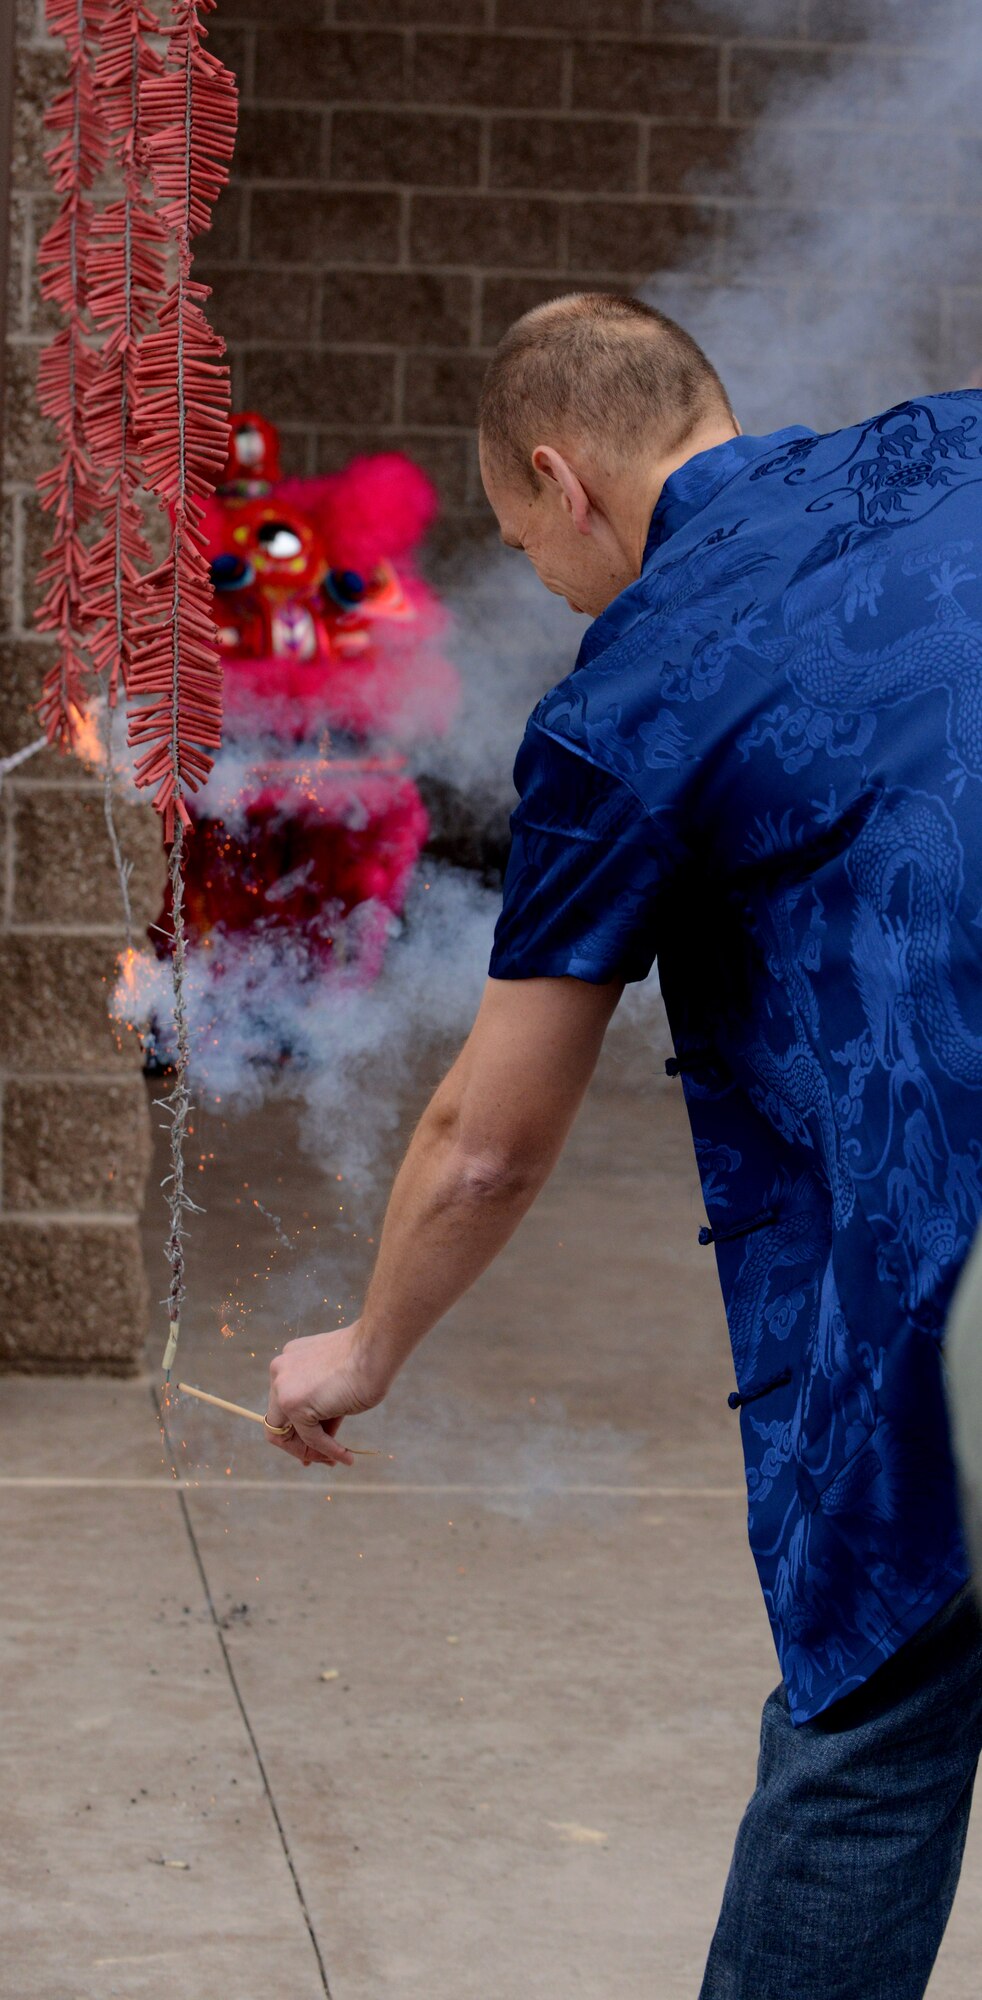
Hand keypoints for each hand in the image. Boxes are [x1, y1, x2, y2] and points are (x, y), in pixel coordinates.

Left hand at [266, 1322, 383, 1469]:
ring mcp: (283, 1387)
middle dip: (300, 1444)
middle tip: (322, 1459)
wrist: (376, 1350)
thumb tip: (317, 1443)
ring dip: (312, 1452)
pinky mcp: (294, 1403)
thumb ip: (320, 1408)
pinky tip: (346, 1457)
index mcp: (289, 1362)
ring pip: (286, 1435)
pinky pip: (311, 1438)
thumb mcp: (335, 1386)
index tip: (316, 1446)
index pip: (284, 1404)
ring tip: (335, 1461)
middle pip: (278, 1422)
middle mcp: (279, 1371)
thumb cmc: (366, 1363)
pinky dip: (328, 1451)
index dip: (298, 1428)